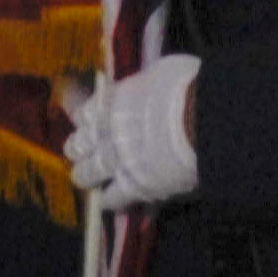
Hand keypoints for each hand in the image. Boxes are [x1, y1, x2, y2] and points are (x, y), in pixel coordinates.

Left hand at [63, 50, 201, 203]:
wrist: (200, 119)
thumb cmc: (185, 88)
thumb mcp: (158, 74)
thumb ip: (144, 85)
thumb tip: (145, 86)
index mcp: (111, 102)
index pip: (83, 113)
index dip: (83, 119)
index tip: (83, 121)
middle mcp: (107, 132)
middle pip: (78, 144)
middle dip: (78, 149)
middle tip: (77, 152)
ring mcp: (117, 160)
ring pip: (87, 173)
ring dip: (86, 176)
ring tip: (84, 178)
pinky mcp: (134, 185)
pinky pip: (113, 198)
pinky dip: (109, 200)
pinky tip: (107, 202)